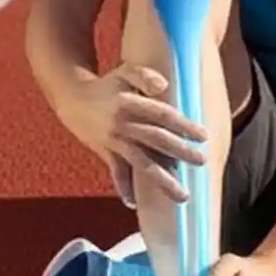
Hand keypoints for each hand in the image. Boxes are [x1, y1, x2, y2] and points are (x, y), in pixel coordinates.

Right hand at [55, 62, 207, 204]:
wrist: (72, 99)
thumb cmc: (107, 85)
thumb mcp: (124, 72)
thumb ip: (144, 75)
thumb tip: (163, 86)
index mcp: (130, 103)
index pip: (161, 114)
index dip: (182, 125)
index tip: (203, 136)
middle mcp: (122, 124)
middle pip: (155, 139)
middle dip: (180, 151)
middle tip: (201, 161)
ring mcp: (113, 141)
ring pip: (141, 162)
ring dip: (162, 180)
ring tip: (182, 196)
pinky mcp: (105, 152)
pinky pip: (117, 173)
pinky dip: (124, 188)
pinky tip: (134, 203)